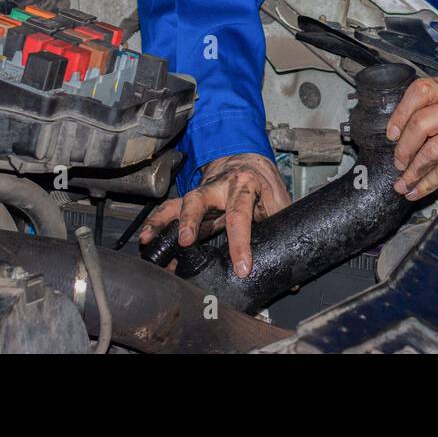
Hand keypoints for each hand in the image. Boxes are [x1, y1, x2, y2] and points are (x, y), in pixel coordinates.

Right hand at [139, 152, 290, 277]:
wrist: (247, 158)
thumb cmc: (264, 182)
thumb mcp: (278, 202)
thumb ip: (283, 233)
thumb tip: (291, 278)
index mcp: (245, 185)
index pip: (241, 215)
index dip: (240, 243)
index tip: (242, 267)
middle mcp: (218, 186)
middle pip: (200, 200)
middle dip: (191, 219)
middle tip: (186, 241)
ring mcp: (201, 192)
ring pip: (179, 203)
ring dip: (164, 221)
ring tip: (150, 241)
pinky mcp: (190, 200)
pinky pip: (170, 208)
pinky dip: (156, 222)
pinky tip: (146, 237)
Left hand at [387, 76, 437, 199]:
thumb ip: (436, 112)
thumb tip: (400, 137)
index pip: (421, 90)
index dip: (401, 112)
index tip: (392, 133)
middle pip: (421, 123)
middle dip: (403, 148)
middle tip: (398, 163)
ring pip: (431, 152)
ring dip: (412, 172)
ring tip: (403, 183)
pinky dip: (427, 184)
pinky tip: (418, 190)